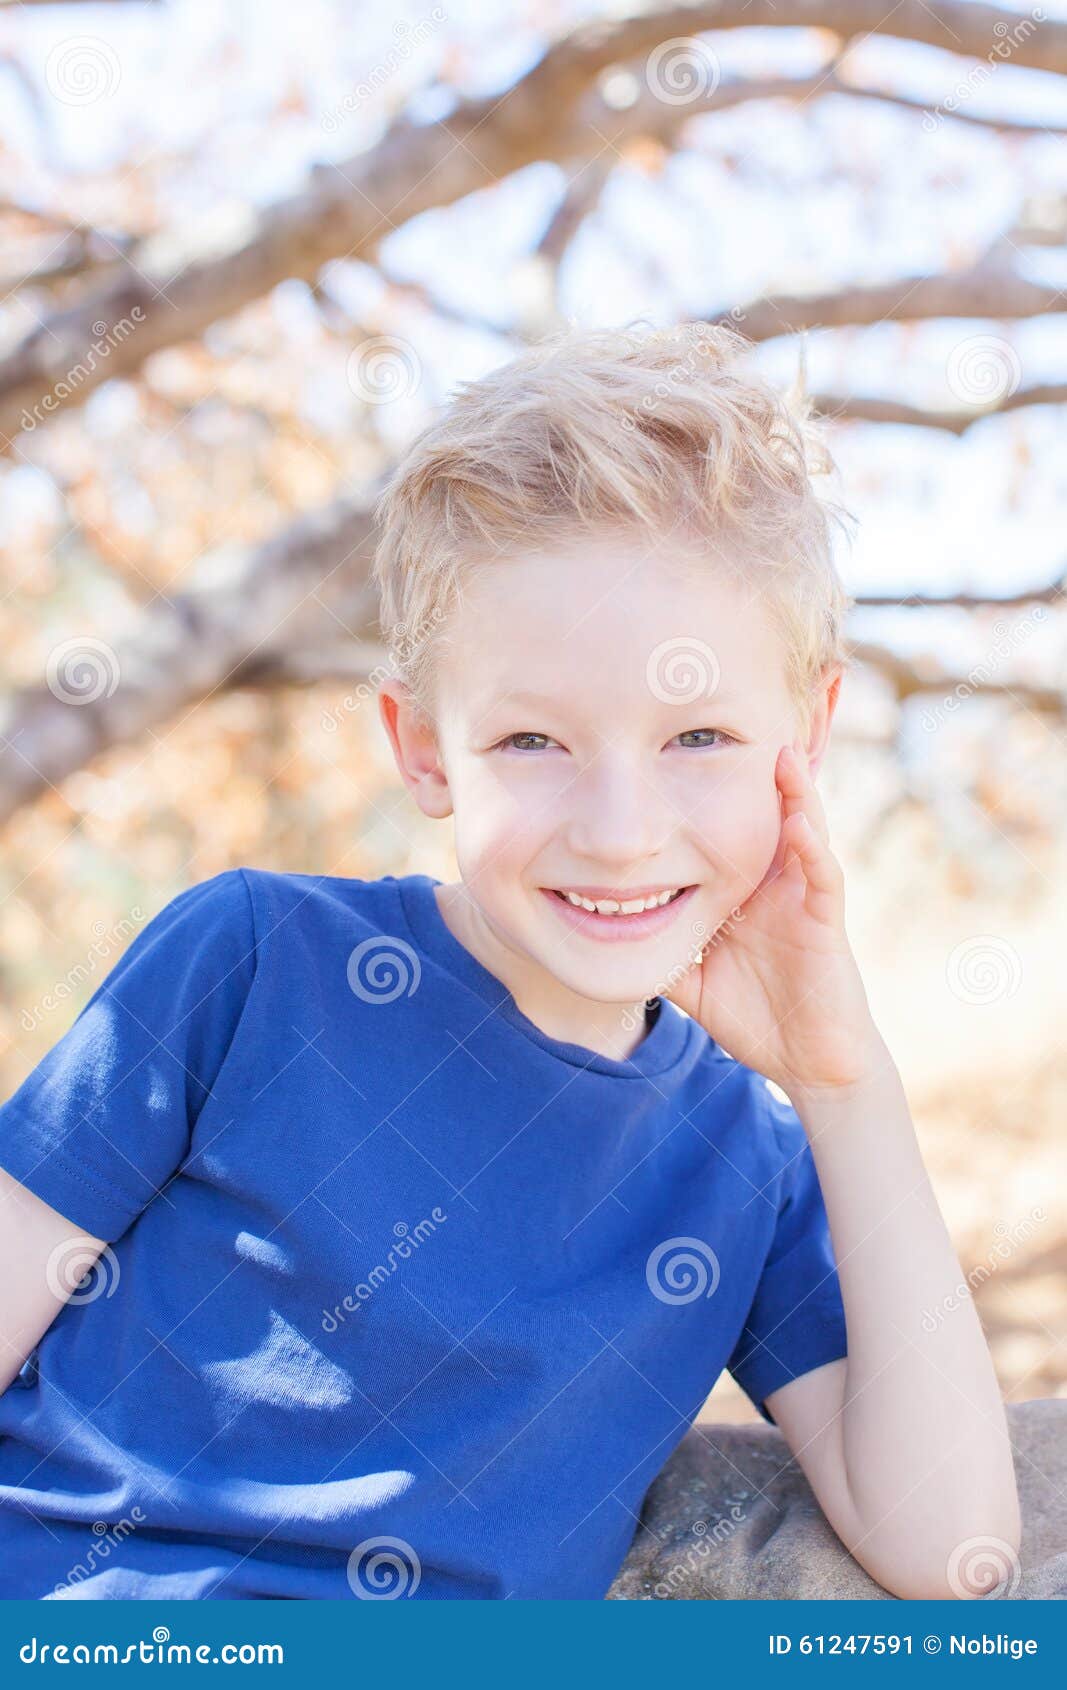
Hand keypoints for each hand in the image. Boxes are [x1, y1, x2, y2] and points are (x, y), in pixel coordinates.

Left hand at [661, 744, 883, 1096]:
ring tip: (781, 751)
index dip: (708, 795)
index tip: (679, 755)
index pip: (722, 833)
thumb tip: (600, 940)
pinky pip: (822, 878)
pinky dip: (811, 849)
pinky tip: (798, 822)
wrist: (811, 1065)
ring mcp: (802, 900)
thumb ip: (657, 952)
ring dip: (794, 792)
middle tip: (736, 725)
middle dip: (756, 775)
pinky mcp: (826, 923)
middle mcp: (773, 885)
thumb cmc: (756, 1019)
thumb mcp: (691, 981)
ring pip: (801, 833)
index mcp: (741, 892)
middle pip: (763, 818)